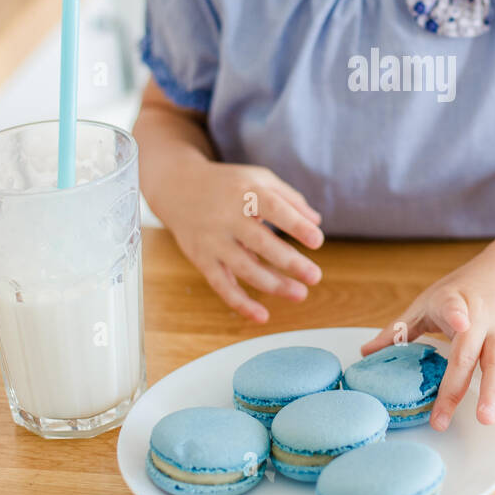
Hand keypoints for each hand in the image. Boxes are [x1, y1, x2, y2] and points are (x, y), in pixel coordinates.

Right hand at [164, 157, 323, 321]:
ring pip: (243, 267)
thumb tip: (316, 222)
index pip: (274, 209)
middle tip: (315, 276)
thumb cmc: (228, 184)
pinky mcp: (202, 259)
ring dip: (273, 284)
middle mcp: (227, 217)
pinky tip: (262, 316)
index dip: (296, 226)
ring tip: (300, 294)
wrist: (177, 187)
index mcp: (246, 192)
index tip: (317, 241)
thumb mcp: (258, 179)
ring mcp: (213, 240)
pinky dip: (240, 303)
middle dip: (289, 262)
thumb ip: (289, 198)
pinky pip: (221, 284)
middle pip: (260, 242)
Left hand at [359, 259, 494, 429]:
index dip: (455, 313)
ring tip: (489, 419)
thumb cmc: (458, 293)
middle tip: (443, 418)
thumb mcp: (427, 304)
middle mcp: (480, 319)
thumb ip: (399, 330)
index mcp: (453, 304)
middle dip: (457, 386)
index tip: (457, 320)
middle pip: (469, 354)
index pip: (453, 308)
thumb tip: (364, 354)